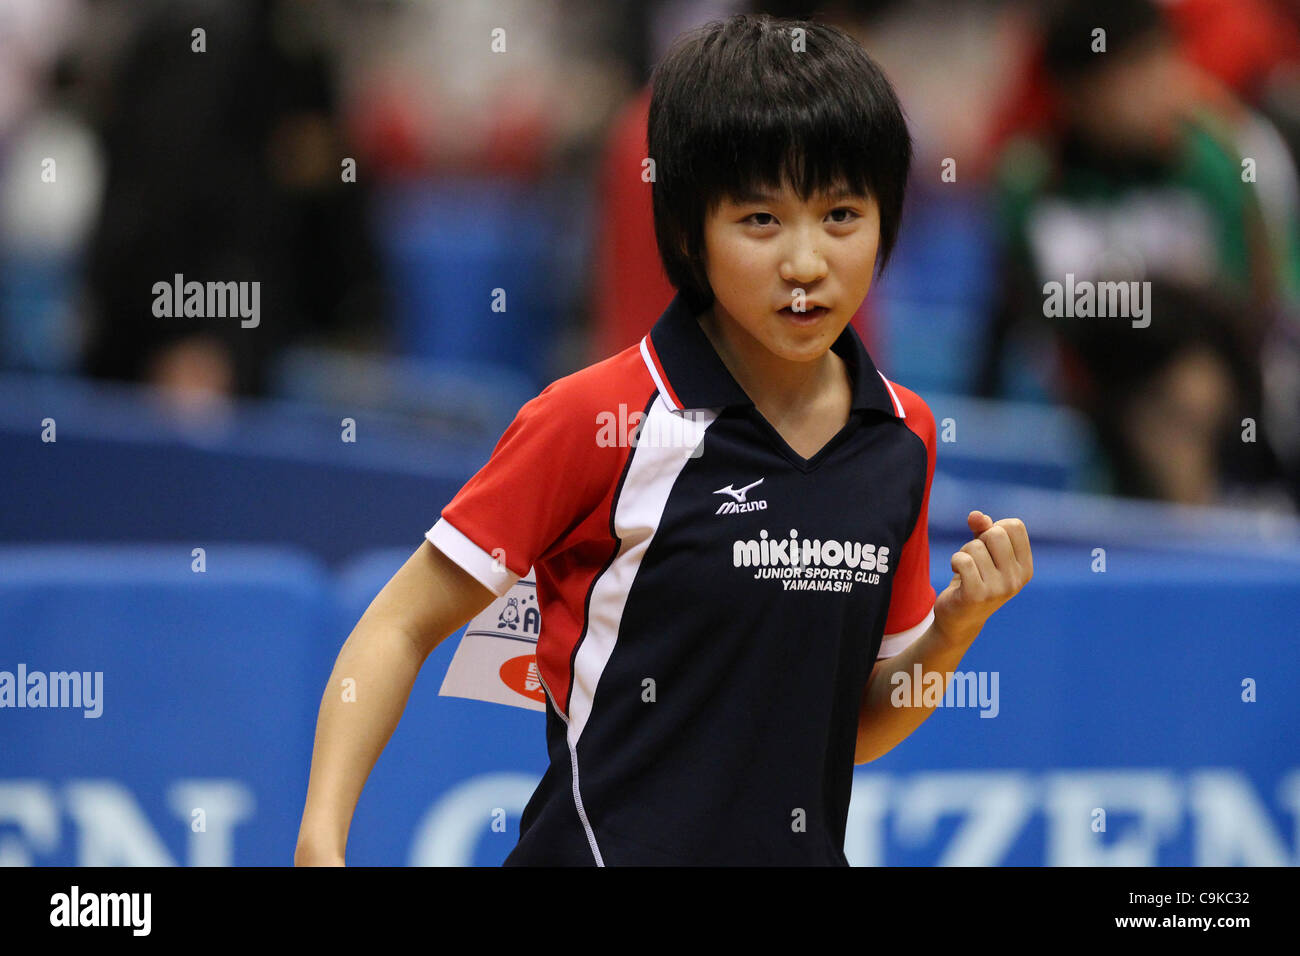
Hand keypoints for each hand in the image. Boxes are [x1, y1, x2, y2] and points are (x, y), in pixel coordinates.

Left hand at [933, 511, 1032, 648]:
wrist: (960, 618)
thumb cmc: (974, 578)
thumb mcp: (982, 551)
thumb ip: (982, 529)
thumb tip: (975, 515)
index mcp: (1025, 567)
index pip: (1015, 525)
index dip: (995, 528)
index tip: (988, 546)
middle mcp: (1017, 579)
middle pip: (996, 533)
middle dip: (978, 540)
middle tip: (974, 559)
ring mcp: (999, 589)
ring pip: (975, 546)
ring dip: (964, 553)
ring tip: (966, 571)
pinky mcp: (977, 595)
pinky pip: (963, 560)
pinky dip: (955, 560)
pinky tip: (957, 572)